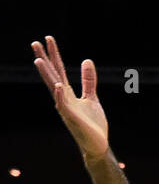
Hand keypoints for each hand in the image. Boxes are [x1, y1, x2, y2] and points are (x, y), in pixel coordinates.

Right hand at [31, 36, 109, 161]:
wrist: (97, 145)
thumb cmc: (92, 124)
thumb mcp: (91, 97)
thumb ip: (88, 81)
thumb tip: (86, 60)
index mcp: (67, 94)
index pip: (59, 70)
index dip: (54, 55)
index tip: (48, 39)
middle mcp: (63, 100)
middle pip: (52, 76)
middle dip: (44, 60)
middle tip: (35, 43)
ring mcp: (67, 109)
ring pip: (54, 89)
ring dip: (47, 76)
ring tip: (39, 61)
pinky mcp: (73, 119)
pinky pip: (65, 106)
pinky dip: (60, 96)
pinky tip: (58, 86)